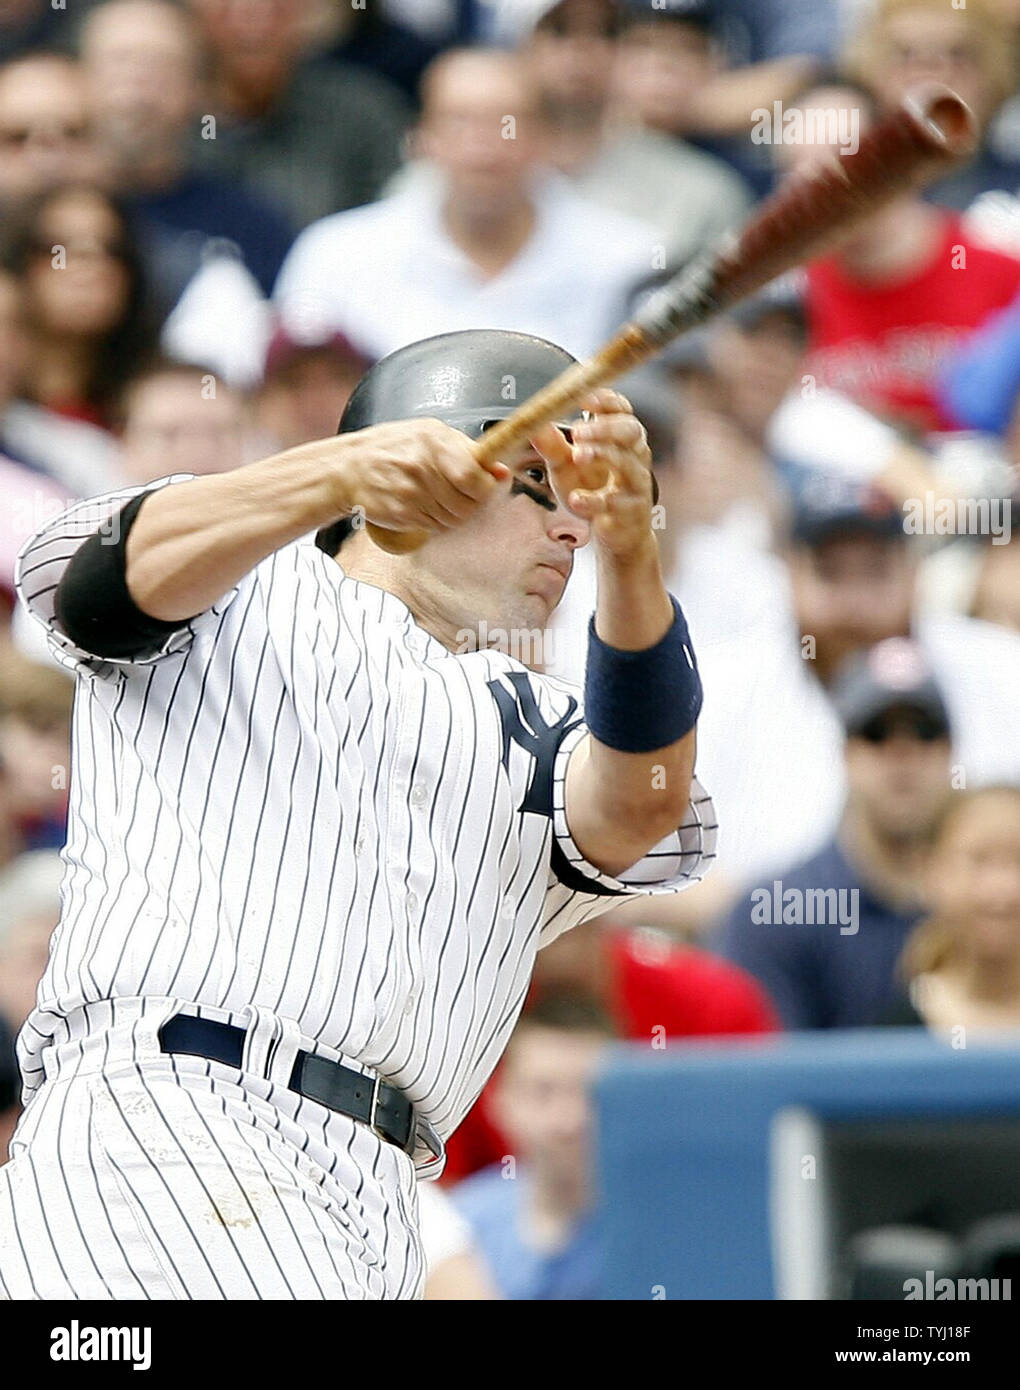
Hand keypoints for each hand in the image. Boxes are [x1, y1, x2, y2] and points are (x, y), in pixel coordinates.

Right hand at [332, 418, 508, 538]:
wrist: (349, 468)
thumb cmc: (392, 448)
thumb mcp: (430, 435)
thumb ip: (468, 452)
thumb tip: (501, 471)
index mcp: (433, 441)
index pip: (473, 477)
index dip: (484, 488)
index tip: (483, 486)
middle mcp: (421, 467)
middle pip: (467, 504)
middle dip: (471, 504)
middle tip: (461, 495)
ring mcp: (410, 493)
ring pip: (454, 520)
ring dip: (453, 515)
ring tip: (438, 499)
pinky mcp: (402, 514)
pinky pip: (435, 527)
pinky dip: (435, 522)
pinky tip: (423, 506)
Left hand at [530, 390, 654, 559]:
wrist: (615, 530)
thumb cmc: (593, 490)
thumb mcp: (565, 465)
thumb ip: (550, 444)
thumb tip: (532, 421)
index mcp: (620, 437)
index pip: (621, 410)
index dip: (605, 401)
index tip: (583, 398)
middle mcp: (634, 456)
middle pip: (631, 430)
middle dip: (604, 427)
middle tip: (577, 431)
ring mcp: (635, 483)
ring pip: (626, 463)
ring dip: (602, 455)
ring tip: (578, 455)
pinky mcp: (629, 511)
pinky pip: (614, 502)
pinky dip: (593, 500)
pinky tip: (577, 498)